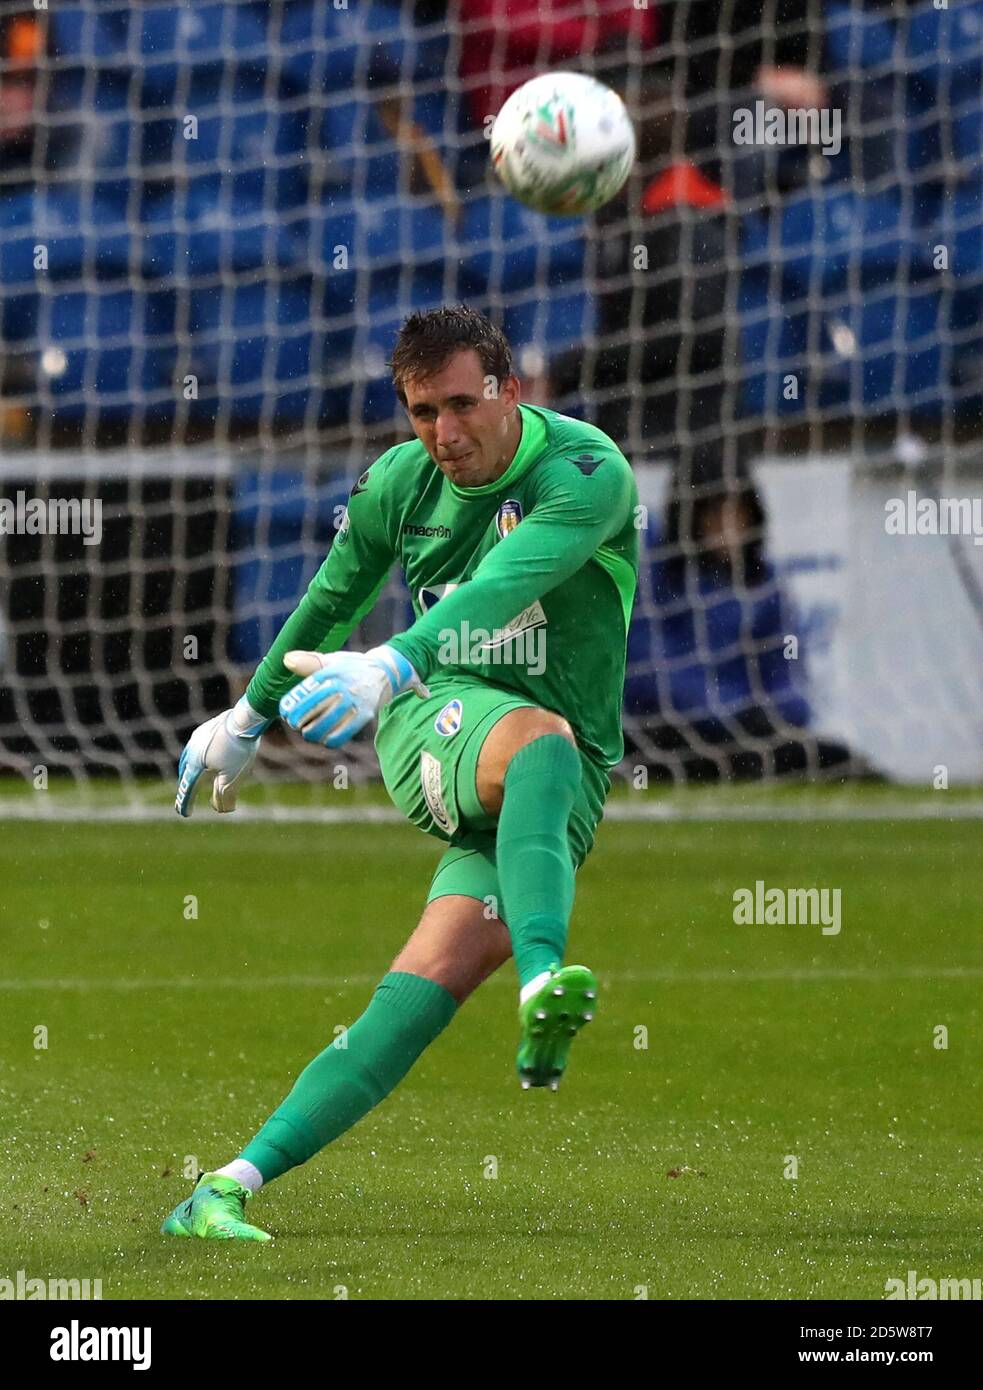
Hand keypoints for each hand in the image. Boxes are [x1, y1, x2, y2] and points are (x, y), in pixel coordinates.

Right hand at [175, 697, 270, 816]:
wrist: (246, 719)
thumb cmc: (239, 750)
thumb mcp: (232, 778)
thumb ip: (223, 796)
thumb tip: (221, 809)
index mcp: (195, 764)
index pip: (188, 787)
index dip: (186, 802)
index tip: (184, 814)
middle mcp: (192, 750)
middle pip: (186, 772)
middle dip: (186, 785)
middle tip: (188, 795)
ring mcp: (198, 737)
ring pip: (191, 757)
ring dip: (192, 770)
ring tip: (197, 776)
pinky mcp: (208, 728)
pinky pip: (199, 746)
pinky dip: (200, 757)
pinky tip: (209, 755)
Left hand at [278, 645, 428, 748]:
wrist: (386, 672)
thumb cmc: (352, 667)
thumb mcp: (332, 659)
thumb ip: (308, 661)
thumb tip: (286, 660)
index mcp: (332, 671)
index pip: (306, 690)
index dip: (292, 705)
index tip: (285, 713)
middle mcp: (343, 685)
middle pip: (314, 708)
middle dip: (299, 720)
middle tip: (294, 724)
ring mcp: (355, 701)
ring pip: (326, 724)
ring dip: (312, 732)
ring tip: (308, 732)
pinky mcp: (365, 714)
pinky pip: (344, 733)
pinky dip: (331, 739)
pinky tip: (325, 739)